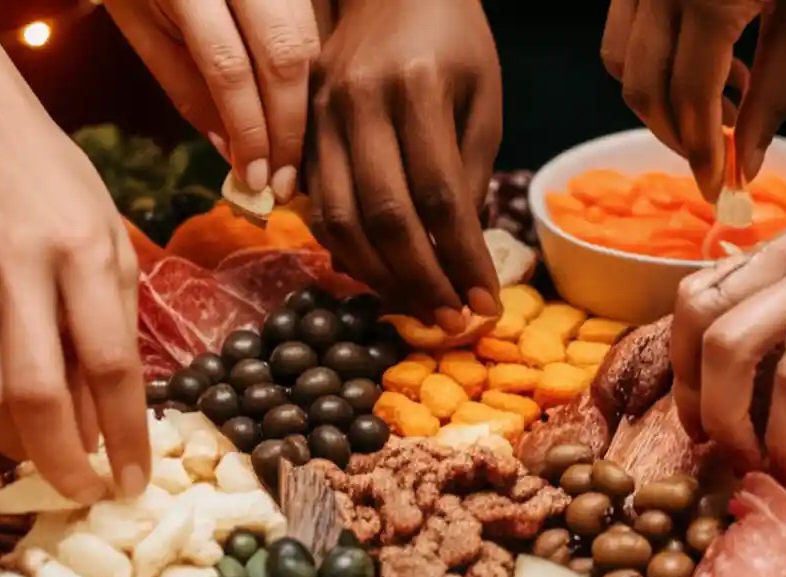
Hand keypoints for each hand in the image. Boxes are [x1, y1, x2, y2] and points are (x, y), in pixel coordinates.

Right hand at [0, 87, 148, 503]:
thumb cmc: (56, 187)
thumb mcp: (112, 240)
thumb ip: (115, 323)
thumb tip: (114, 418)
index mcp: (78, 252)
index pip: (109, 366)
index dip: (126, 437)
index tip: (136, 482)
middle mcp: (11, 276)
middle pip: (36, 399)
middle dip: (68, 465)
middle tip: (89, 491)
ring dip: (21, 451)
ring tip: (53, 455)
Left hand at [107, 0, 320, 200]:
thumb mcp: (142, 29)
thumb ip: (186, 89)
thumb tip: (234, 154)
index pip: (229, 68)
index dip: (248, 129)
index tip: (255, 179)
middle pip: (285, 57)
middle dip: (289, 128)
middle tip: (286, 183)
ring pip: (309, 43)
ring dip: (306, 107)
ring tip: (294, 157)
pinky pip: (314, 28)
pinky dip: (310, 78)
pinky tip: (298, 114)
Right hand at [305, 0, 502, 328]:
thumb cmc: (452, 43)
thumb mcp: (483, 99)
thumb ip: (470, 173)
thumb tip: (459, 257)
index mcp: (415, 86)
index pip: (440, 195)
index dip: (462, 258)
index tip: (486, 304)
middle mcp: (356, 101)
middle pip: (384, 216)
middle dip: (421, 280)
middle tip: (450, 323)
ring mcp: (318, 115)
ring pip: (339, 220)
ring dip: (379, 277)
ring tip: (417, 309)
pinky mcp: (299, 129)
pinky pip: (316, 207)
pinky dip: (346, 251)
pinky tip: (377, 275)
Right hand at [601, 0, 785, 198]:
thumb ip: (776, 90)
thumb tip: (747, 162)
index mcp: (709, 0)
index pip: (690, 101)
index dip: (702, 152)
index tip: (718, 187)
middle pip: (645, 91)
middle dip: (678, 135)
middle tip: (719, 154)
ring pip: (621, 65)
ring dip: (660, 102)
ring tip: (718, 103)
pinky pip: (620, 32)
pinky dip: (649, 63)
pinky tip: (700, 62)